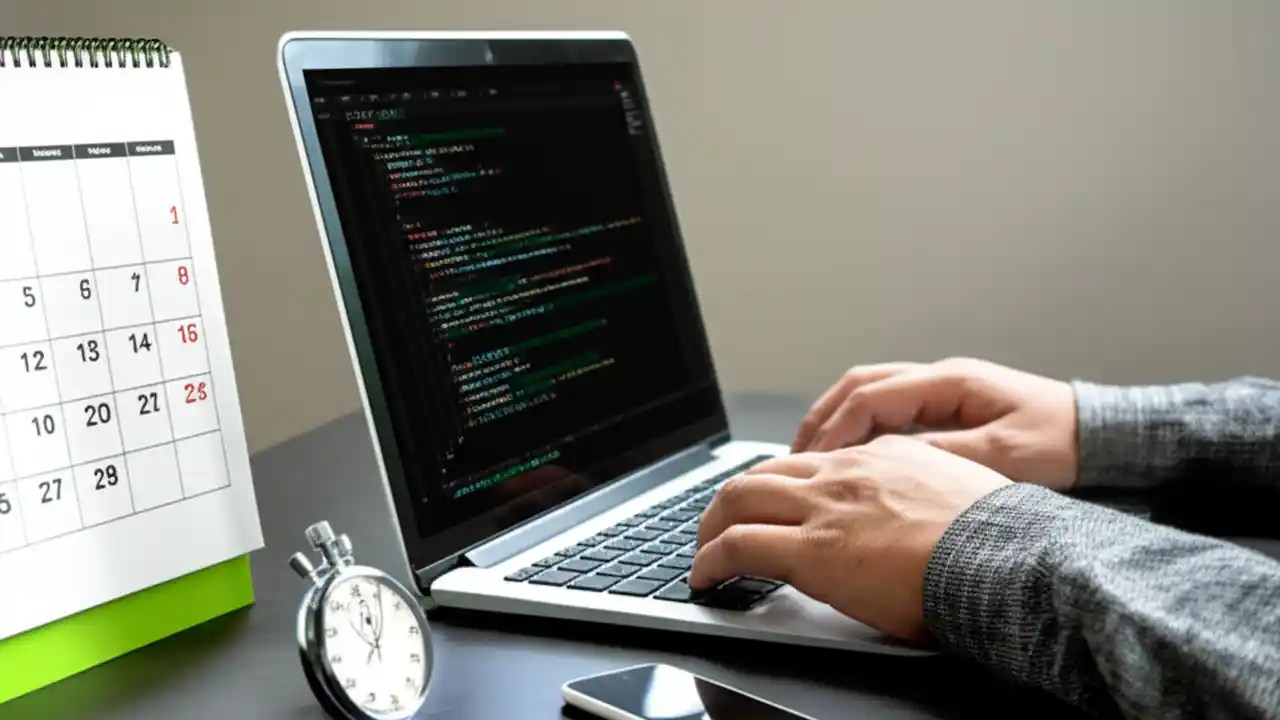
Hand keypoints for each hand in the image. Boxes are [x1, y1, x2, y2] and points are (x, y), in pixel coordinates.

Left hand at [690, 436, 1010, 641]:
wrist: (1005, 556)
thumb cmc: (998, 537)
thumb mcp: (958, 491)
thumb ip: (922, 494)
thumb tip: (917, 517)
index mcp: (881, 456)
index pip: (810, 462)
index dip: (780, 484)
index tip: (772, 503)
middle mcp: (844, 473)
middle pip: (762, 472)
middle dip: (732, 498)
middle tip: (721, 523)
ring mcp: (824, 507)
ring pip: (738, 498)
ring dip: (711, 524)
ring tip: (704, 550)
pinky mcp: (810, 548)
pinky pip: (738, 545)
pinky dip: (710, 559)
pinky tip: (705, 575)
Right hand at [792, 358, 1078, 491]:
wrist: (1099, 438)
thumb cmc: (1060, 443)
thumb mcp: (1002, 456)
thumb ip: (942, 456)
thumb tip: (886, 462)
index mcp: (948, 382)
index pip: (870, 397)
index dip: (836, 429)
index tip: (815, 462)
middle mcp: (938, 379)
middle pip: (858, 386)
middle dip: (821, 420)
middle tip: (795, 458)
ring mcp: (940, 391)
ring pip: (868, 395)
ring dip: (835, 422)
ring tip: (810, 457)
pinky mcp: (946, 409)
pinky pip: (888, 411)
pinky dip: (859, 430)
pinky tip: (849, 458)